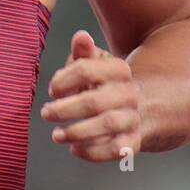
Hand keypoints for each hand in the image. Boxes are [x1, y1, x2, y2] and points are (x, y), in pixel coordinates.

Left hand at [41, 30, 142, 161]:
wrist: (143, 106)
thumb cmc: (106, 85)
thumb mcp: (96, 65)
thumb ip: (83, 53)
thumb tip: (81, 36)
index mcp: (118, 70)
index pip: (87, 70)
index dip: (64, 80)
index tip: (53, 89)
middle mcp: (129, 93)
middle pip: (94, 101)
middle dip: (65, 109)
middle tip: (46, 113)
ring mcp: (132, 118)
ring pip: (107, 125)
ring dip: (77, 132)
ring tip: (57, 135)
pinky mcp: (133, 142)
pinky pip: (115, 150)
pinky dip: (92, 153)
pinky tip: (74, 149)